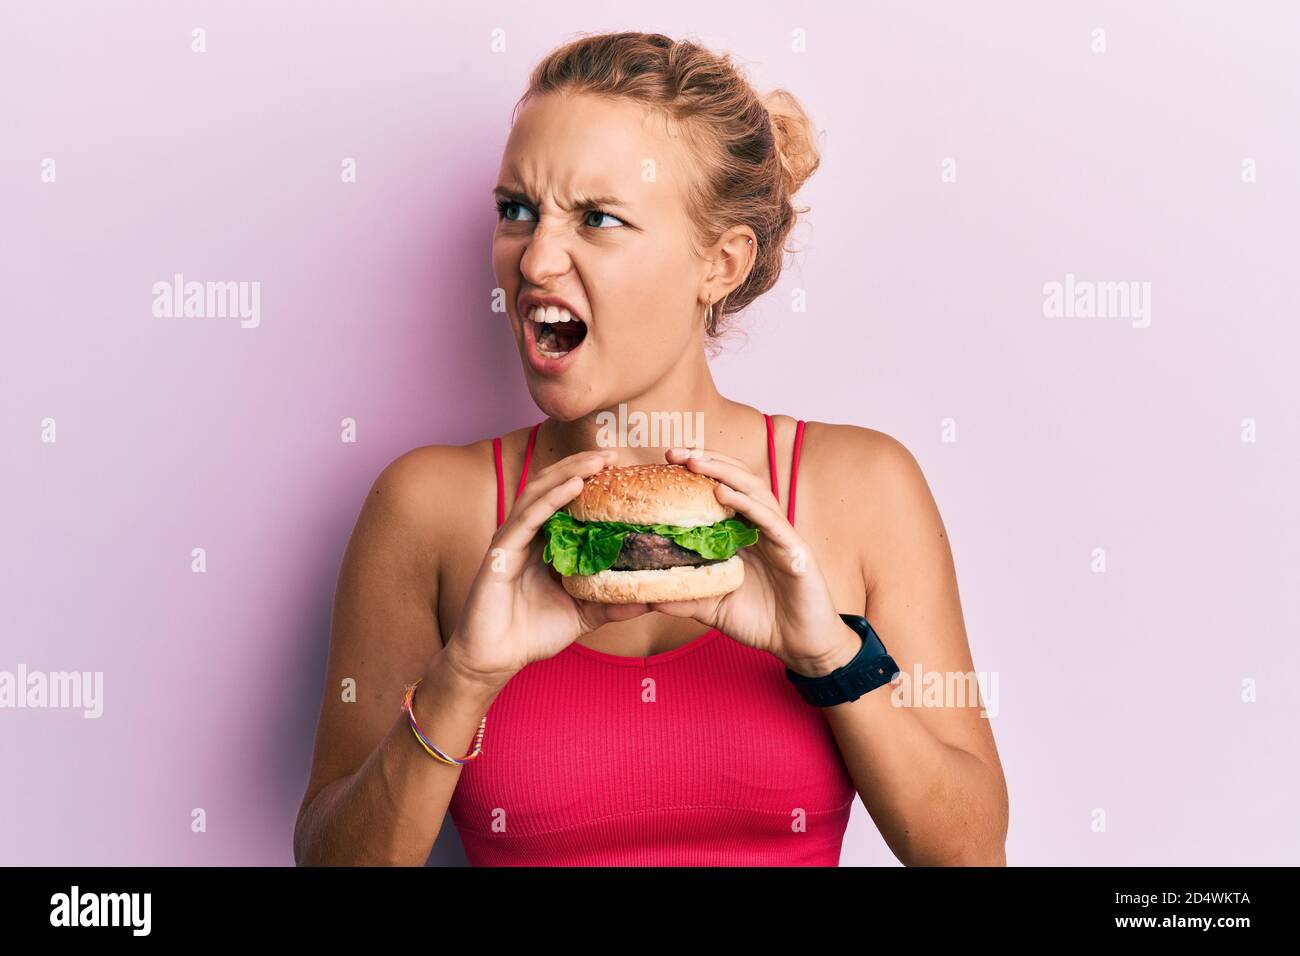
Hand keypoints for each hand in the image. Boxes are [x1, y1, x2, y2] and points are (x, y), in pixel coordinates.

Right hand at [439, 448, 650, 689]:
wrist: (494, 660)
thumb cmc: (531, 634)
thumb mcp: (582, 615)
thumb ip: (611, 603)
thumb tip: (651, 599)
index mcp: (543, 543)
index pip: (567, 501)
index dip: (590, 481)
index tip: (622, 470)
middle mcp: (526, 534)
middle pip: (553, 486)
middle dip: (581, 466)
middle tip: (613, 454)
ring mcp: (511, 539)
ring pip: (540, 492)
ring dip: (569, 472)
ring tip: (597, 461)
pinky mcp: (501, 552)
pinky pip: (528, 517)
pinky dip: (551, 498)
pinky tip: (573, 486)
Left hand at [652, 446, 859, 676]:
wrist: (801, 645)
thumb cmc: (762, 621)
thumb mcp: (714, 608)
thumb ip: (685, 597)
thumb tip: (647, 594)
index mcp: (744, 534)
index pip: (720, 491)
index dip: (697, 474)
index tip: (665, 463)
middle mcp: (762, 527)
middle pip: (736, 480)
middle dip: (707, 462)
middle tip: (675, 453)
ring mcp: (780, 535)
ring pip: (753, 491)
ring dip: (724, 472)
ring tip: (695, 462)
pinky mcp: (794, 550)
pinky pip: (770, 520)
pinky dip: (746, 504)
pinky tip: (724, 494)